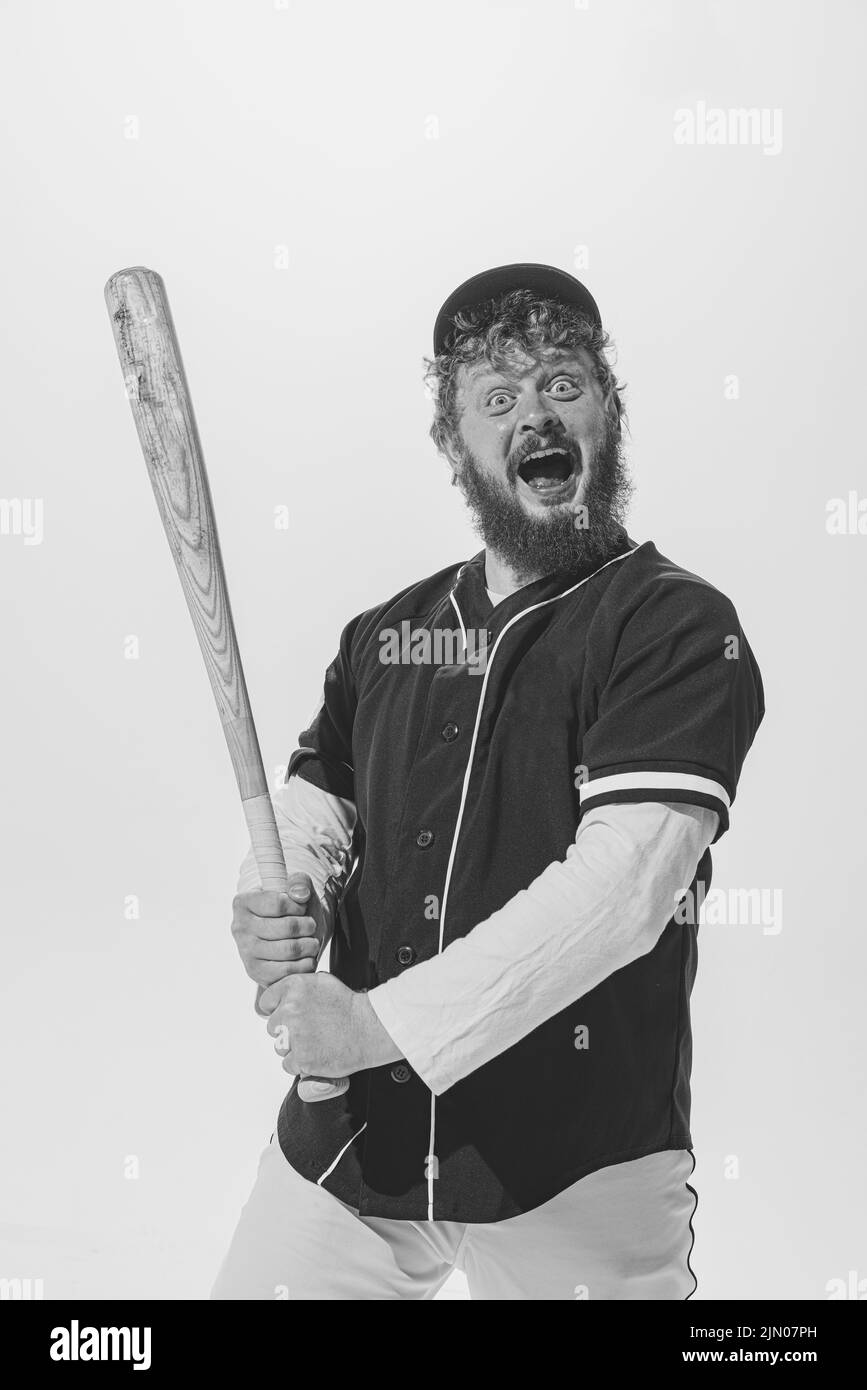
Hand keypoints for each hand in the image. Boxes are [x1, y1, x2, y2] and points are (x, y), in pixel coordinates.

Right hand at [231, 873, 325, 988]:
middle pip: (287, 928)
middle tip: (311, 926)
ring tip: (311, 941)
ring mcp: (246, 953)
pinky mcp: (256, 973)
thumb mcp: (296, 890)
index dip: (298, 906)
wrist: (285, 937)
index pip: (279, 904)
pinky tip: (306, 957)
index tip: (302, 908)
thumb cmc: (290, 911)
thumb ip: (299, 882)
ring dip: (310, 945)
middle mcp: (239, 928)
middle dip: (308, 926)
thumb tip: (300, 894)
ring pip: (290, 950)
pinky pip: (288, 971)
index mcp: (243, 902)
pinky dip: (305, 964)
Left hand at [263, 974, 401, 1077]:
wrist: (369, 1027)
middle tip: (308, 1030)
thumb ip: (297, 986)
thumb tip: (282, 994)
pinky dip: (301, 1064)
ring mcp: (294, 1035)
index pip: (266, 1002)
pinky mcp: (302, 1058)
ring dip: (293, 1048)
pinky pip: (288, 1065)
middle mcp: (290, 1010)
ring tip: (315, 1042)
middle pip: (272, 1027)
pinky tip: (316, 1054)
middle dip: (286, 1030)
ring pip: (280, 1047)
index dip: (276, 1010)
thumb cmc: (349, 1005)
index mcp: (294, 988)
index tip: (287, 1016)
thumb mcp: (322, 981)